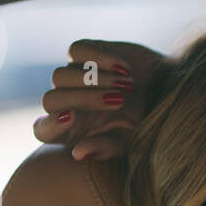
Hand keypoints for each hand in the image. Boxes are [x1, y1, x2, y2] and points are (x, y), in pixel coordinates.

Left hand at [33, 39, 162, 160]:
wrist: (161, 89)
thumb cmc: (139, 122)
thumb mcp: (127, 141)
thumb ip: (105, 149)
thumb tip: (78, 154)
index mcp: (69, 131)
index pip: (44, 131)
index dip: (51, 126)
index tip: (71, 117)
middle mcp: (64, 103)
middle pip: (51, 99)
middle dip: (86, 99)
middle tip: (119, 101)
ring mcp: (70, 76)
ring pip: (60, 75)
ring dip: (96, 80)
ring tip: (128, 86)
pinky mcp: (81, 53)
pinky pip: (76, 51)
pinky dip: (100, 58)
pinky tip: (125, 69)